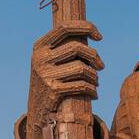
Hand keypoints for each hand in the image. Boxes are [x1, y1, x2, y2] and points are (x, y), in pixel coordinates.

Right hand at [26, 20, 102, 138]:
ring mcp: (46, 74)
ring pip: (82, 68)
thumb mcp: (49, 60)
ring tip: (96, 81)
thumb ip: (63, 47)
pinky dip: (92, 90)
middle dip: (94, 56)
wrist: (37, 111)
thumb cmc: (50, 81)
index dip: (85, 27)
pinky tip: (94, 94)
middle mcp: (40, 58)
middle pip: (77, 47)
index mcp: (39, 46)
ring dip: (94, 76)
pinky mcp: (53, 90)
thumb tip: (90, 32)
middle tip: (101, 66)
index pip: (65, 28)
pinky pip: (81, 85)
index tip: (99, 37)